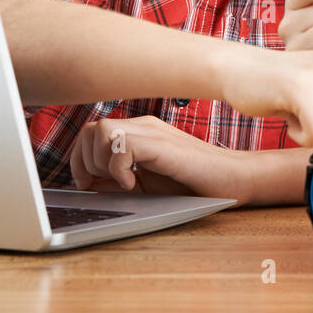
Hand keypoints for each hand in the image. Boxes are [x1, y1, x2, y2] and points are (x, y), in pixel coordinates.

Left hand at [70, 115, 236, 198]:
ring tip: (123, 182)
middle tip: (103, 185)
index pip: (91, 132)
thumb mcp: (146, 185)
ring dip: (101, 163)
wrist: (233, 180)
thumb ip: (117, 180)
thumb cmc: (196, 184)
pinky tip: (135, 183)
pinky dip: (119, 169)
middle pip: (90, 129)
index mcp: (139, 133)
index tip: (88, 185)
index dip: (79, 159)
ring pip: (100, 131)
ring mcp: (152, 132)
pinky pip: (120, 144)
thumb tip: (88, 184)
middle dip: (85, 162)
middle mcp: (143, 126)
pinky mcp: (161, 144)